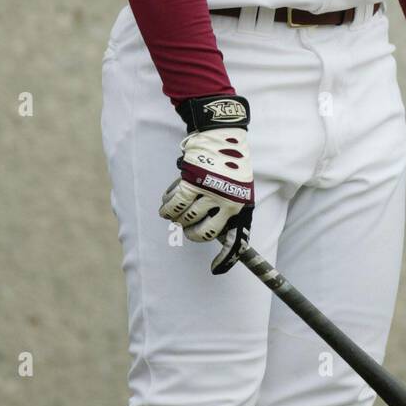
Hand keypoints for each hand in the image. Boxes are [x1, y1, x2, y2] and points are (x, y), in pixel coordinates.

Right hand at [159, 94, 254, 274]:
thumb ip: (229, 208)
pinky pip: (175, 204)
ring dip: (176, 217)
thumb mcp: (239, 187)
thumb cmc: (231, 162)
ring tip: (173, 211)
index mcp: (240, 206)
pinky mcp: (192, 182)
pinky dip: (167, 207)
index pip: (236, 241)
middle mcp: (227, 204)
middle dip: (191, 232)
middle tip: (185, 225)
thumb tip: (219, 230)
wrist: (223, 135)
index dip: (225, 260)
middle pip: (204, 234)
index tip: (215, 270)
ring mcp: (209, 193)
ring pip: (186, 219)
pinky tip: (165, 205)